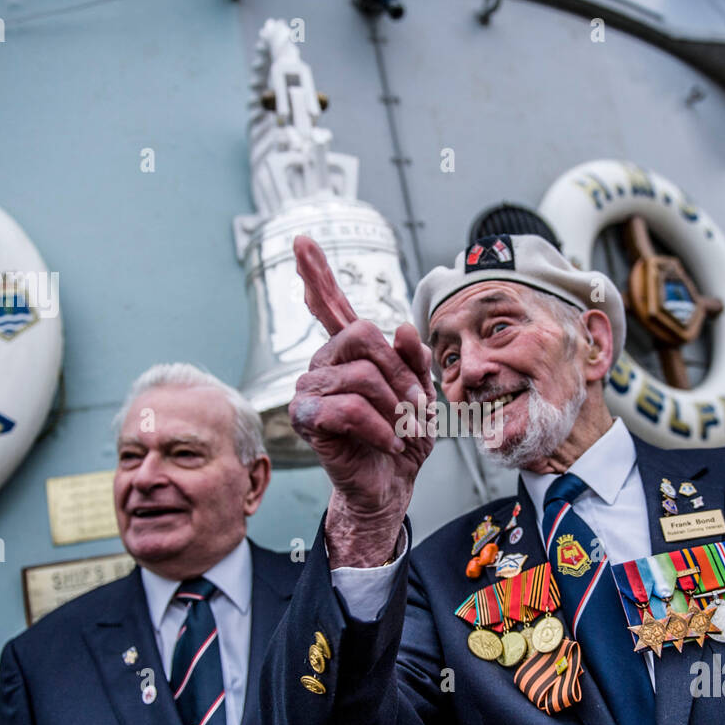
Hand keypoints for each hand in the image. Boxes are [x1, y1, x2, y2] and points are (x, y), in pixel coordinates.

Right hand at [289, 236, 435, 566]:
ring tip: (403, 431)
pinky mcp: (307, 418)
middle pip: (364, 336)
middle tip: (417, 408)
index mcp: (351, 352)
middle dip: (402, 374)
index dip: (316, 273)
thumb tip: (399, 327)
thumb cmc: (404, 437)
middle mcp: (325, 363)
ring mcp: (311, 388)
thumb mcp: (422, 393)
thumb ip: (412, 358)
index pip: (330, 305)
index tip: (302, 240)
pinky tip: (388, 443)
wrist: (393, 483)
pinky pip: (351, 409)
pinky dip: (381, 429)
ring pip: (363, 377)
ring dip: (396, 408)